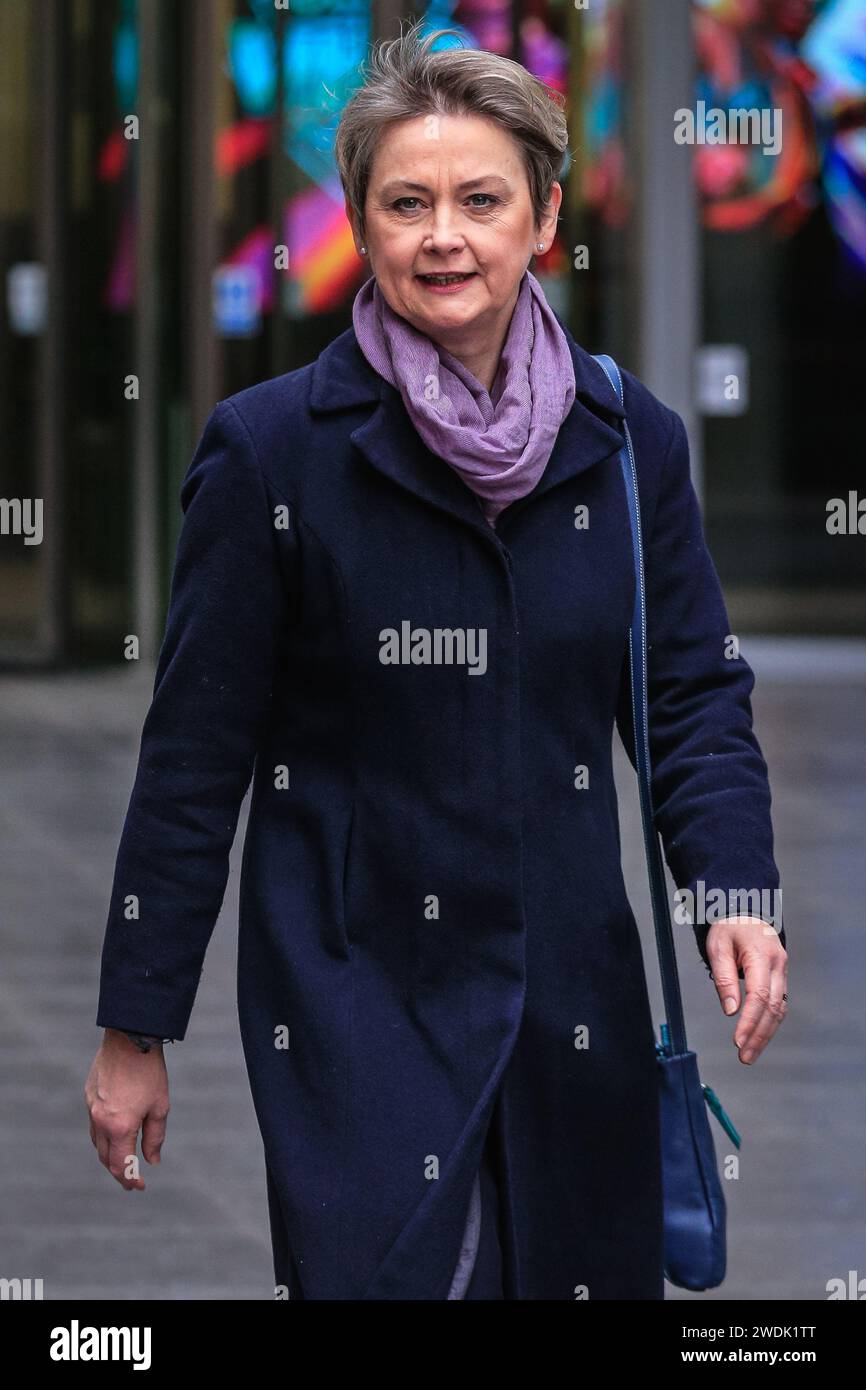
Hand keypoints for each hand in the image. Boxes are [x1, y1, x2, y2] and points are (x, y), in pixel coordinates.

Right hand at [85, 1029, 169, 1189]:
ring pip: (97, 1142)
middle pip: (106, 1158)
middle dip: (119, 1172)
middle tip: (132, 1180)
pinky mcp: (88, 1096)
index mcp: (120, 1126)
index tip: (140, 1186)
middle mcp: (100, 1121)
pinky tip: (114, 1134)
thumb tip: (152, 1161)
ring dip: (109, 1155)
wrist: (130, 1038)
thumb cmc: (149, 1072)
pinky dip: (103, 1135)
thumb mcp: (159, 1106)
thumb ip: (155, 1137)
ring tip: (124, 1159)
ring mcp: (91, 1108)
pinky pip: (93, 1124)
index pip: (121, 1165)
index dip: (130, 1180)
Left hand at [705, 915, 787, 1064]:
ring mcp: (782, 971)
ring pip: (779, 1009)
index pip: (759, 996)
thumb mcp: (718, 946)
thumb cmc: (729, 926)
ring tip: (750, 1054)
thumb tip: (731, 1010)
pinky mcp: (779, 976)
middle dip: (759, 1035)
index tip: (738, 1041)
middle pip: (773, 1008)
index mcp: (762, 956)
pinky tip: (758, 1036)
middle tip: (745, 1057)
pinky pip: (778, 1003)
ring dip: (765, 1034)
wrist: (745, 909)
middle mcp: (778, 965)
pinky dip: (769, 1022)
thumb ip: (724, 978)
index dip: (750, 1021)